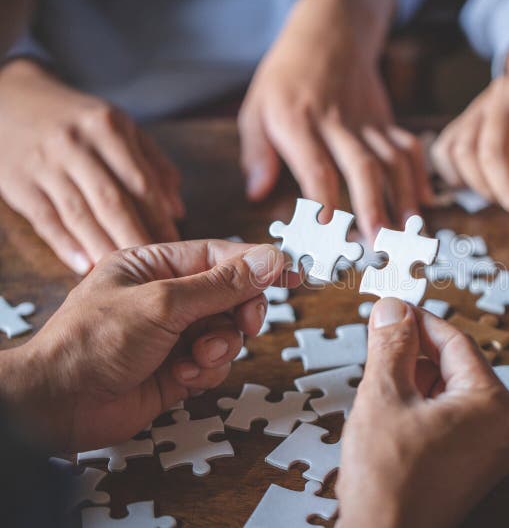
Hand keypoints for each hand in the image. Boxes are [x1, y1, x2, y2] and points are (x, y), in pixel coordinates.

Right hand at [0, 60, 183, 273]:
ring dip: (103, 248)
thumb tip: (177, 210)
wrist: (8, 99)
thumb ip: (153, 165)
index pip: (141, 182)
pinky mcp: (18, 183)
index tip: (177, 246)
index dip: (160, 218)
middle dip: (136, 238)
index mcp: (108, 127)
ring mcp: (44, 164)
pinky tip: (83, 266)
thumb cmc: (76, 119)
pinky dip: (65, 245)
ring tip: (125, 275)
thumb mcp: (118, 126)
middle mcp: (76, 144)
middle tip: (155, 272)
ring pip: (79, 214)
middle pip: (112, 201)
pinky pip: (45, 219)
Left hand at [0, 240, 295, 450]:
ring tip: (196, 358)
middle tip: (247, 324)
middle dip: (241, 312)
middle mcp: (167, 297)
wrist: (60, 405)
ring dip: (220, 346)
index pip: (221, 256)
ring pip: (228, 332)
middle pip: (231, 295)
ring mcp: (173, 334)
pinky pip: (215, 363)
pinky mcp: (178, 369)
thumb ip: (223, 284)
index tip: (294, 270)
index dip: (260, 263)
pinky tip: (182, 376)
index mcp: (155, 265)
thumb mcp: (164, 303)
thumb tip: (271, 258)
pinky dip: (206, 370)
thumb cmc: (94, 342)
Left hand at [238, 0, 431, 241]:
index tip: (329, 229)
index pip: (314, 165)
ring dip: (402, 197)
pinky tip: (423, 202)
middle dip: (373, 206)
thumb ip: (256, 152)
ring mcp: (366, 121)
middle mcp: (336, 122)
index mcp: (298, 121)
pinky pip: (408, 146)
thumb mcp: (255, 108)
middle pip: (361, 166)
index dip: (323, 199)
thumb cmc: (286, 78)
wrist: (329, 33)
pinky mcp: (385, 120)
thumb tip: (256, 192)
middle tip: (379, 240)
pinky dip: (420, 174)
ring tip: (408, 230)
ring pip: (392, 160)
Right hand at [336, 298, 508, 527]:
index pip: (455, 342)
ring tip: (379, 387)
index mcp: (491, 405)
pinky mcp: (470, 472)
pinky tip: (391, 415)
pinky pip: (449, 424)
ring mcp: (487, 454)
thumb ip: (391, 345)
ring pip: (450, 396)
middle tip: (379, 342)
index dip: (418, 320)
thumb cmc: (388, 479)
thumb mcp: (384, 395)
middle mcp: (500, 429)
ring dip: (415, 383)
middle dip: (415, 354)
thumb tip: (393, 310)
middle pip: (455, 368)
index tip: (392, 309)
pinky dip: (420, 410)